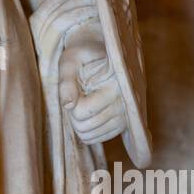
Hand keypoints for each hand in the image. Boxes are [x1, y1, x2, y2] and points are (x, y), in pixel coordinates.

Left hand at [59, 30, 125, 144]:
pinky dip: (87, 130)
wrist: (103, 54)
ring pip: (90, 135)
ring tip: (82, 103)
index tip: (72, 90)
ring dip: (79, 122)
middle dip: (72, 114)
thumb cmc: (83, 56)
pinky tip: (88, 113)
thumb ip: (66, 82)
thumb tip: (67, 106)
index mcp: (115, 84)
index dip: (70, 104)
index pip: (83, 110)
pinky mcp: (124, 124)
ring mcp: (126, 116)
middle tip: (75, 96)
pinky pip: (98, 138)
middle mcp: (125, 102)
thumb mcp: (70, 61)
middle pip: (84, 126)